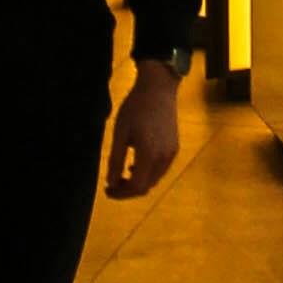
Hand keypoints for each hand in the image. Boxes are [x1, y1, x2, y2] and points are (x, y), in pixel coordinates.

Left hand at [106, 55, 184, 197]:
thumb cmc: (135, 108)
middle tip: (113, 184)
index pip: (136, 187)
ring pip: (154, 180)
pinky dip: (148, 173)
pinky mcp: (175, 148)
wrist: (158, 89)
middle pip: (146, 187)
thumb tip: (111, 183)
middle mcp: (164, 158)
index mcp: (149, 154)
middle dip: (128, 190)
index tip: (108, 190)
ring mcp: (172, 153)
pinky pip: (161, 170)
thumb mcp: (120, 134)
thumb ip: (115, 160)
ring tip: (123, 173)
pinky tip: (137, 163)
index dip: (120, 193)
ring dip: (138, 182)